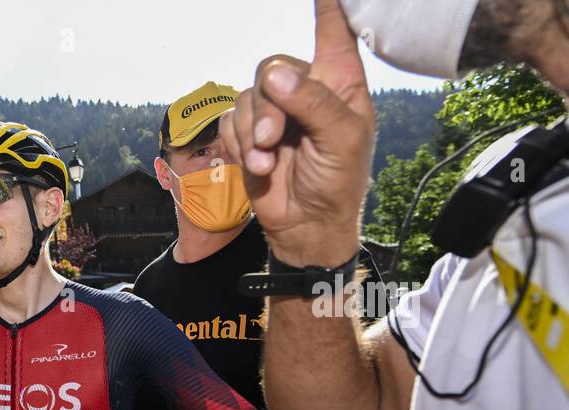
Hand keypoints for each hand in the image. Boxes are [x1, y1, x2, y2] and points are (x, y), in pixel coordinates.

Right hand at [217, 0, 374, 265]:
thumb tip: (275, 76)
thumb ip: (313, 102)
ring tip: (265, 162)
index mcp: (341, 83)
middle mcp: (306, 90)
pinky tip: (255, 166)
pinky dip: (238, 145)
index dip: (329, 7)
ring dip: (251, 133)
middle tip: (271, 139)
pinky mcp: (249, 134)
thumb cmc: (338, 182)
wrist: (306, 226)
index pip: (335, 33)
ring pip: (248, 96)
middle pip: (273, 66)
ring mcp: (275, 112)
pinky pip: (230, 121)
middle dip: (267, 105)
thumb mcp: (340, 140)